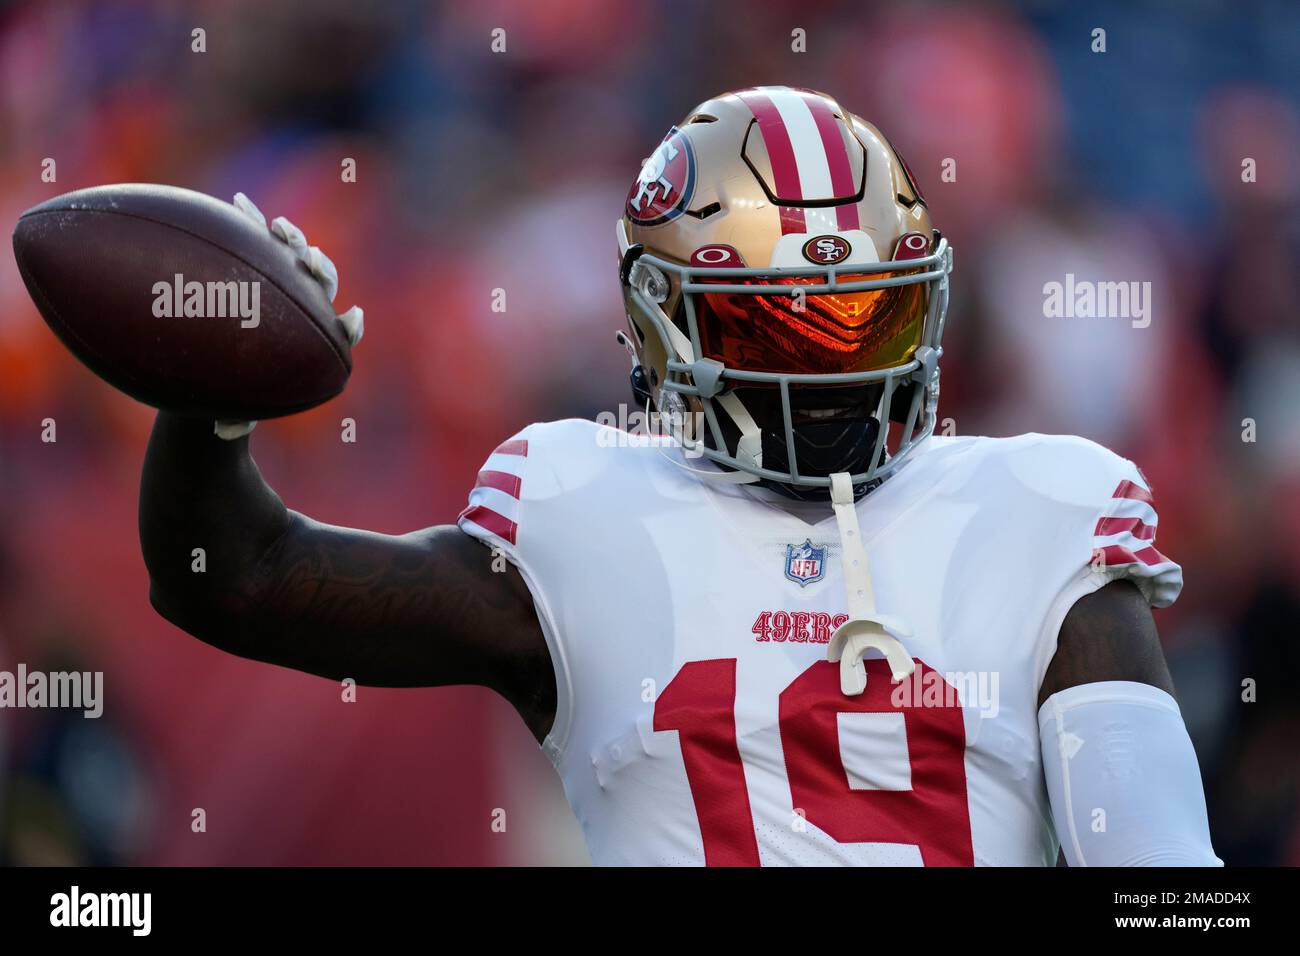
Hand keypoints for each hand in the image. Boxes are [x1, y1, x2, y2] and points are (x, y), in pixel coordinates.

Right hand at [214, 193, 363, 439]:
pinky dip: (250, 222)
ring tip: (280, 229)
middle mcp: (301, 309)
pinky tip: (237, 204)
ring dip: (292, 240)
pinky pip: (253, 239)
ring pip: (294, 257)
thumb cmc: (228, 400)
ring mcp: (280, 284)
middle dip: (321, 270)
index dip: (350, 328)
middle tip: (311, 262)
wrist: (215, 370)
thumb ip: (231, 422)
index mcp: (309, 344)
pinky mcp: (252, 264)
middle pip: (322, 285)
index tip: (353, 321)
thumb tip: (224, 431)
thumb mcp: (229, 415)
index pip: (341, 333)